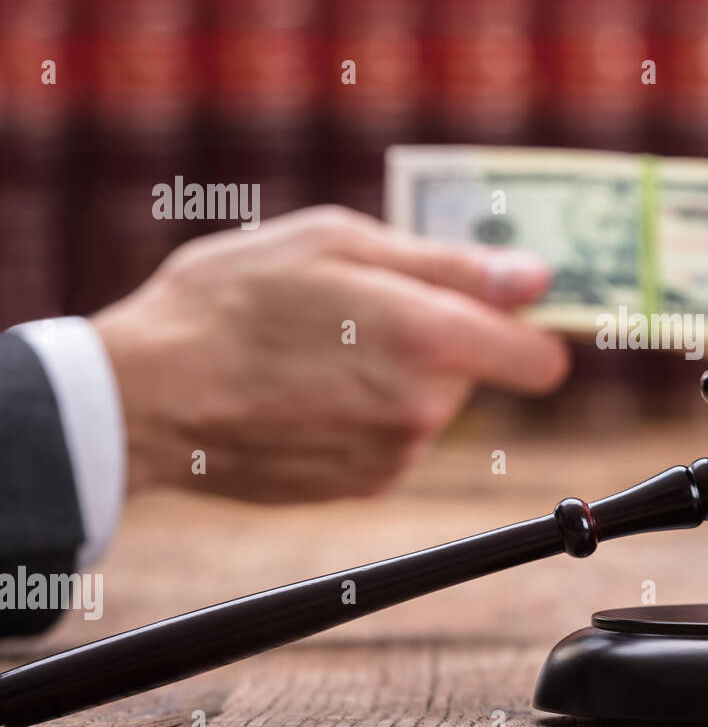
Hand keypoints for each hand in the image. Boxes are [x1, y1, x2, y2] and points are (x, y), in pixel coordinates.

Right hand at [92, 206, 568, 501]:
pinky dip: (366, 413)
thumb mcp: (339, 243)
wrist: (145, 397)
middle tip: (361, 310)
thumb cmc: (232, 301)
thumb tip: (535, 278)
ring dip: (396, 374)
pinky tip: (307, 390)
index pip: (543, 359)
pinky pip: (393, 437)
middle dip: (438, 337)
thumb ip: (451, 264)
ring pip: (430, 402)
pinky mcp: (364, 484)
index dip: (531, 330)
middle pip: (475, 369)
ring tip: (318, 349)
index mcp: (431, 336)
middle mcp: (425, 406)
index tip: (507, 312)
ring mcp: (396, 453)